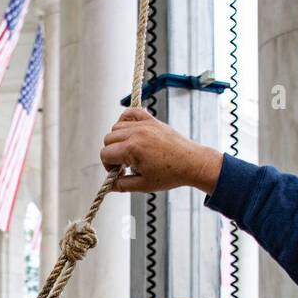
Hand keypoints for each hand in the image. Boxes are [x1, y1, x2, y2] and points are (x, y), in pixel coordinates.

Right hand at [100, 107, 222, 193]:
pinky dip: (126, 120)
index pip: (105, 153)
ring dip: (118, 139)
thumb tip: (110, 185)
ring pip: (116, 127)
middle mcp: (136, 133)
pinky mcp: (151, 120)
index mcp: (132, 149)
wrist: (192, 163)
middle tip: (124, 164)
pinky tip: (130, 132)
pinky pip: (131, 112)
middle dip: (112, 153)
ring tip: (130, 151)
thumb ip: (122, 185)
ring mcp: (144, 124)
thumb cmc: (171, 174)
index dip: (108, 166)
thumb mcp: (143, 185)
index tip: (119, 172)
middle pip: (108, 139)